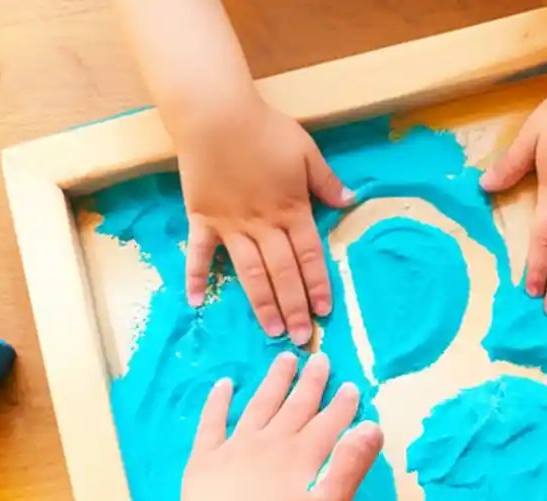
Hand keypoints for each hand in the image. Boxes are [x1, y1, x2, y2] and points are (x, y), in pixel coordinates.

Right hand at [175, 95, 352, 343]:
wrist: (215, 115)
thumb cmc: (265, 130)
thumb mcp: (306, 151)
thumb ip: (326, 182)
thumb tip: (350, 201)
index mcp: (291, 210)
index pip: (309, 256)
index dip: (319, 286)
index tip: (325, 312)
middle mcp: (263, 225)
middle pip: (283, 274)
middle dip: (295, 308)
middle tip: (302, 339)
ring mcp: (231, 226)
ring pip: (250, 273)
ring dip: (262, 305)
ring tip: (272, 331)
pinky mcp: (202, 219)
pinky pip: (199, 254)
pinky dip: (195, 277)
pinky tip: (195, 302)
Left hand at [177, 352, 382, 500]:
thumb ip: (351, 465)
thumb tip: (372, 426)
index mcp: (303, 455)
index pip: (329, 422)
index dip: (342, 404)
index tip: (351, 385)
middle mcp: (270, 443)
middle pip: (295, 406)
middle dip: (311, 382)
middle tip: (320, 358)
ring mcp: (234, 448)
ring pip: (259, 405)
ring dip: (273, 381)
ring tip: (284, 359)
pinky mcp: (204, 461)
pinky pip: (212, 422)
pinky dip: (218, 401)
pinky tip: (224, 385)